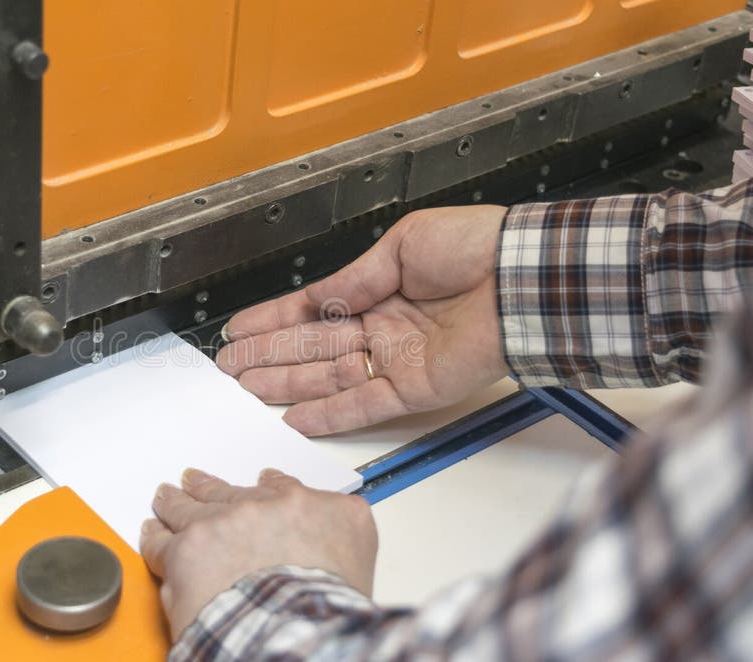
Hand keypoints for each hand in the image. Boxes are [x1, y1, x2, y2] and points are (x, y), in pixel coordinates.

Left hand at [140, 468, 376, 639]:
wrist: (292, 629)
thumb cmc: (328, 612)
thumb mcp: (360, 569)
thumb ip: (340, 547)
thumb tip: (324, 558)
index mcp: (320, 511)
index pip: (290, 491)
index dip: (273, 488)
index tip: (264, 485)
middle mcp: (273, 506)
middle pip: (236, 492)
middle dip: (215, 487)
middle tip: (199, 480)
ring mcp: (227, 522)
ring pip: (193, 505)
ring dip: (178, 500)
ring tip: (168, 495)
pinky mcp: (188, 548)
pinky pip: (161, 540)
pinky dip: (154, 535)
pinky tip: (151, 532)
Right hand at [216, 205, 509, 435]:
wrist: (522, 277)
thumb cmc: (473, 248)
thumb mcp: (401, 245)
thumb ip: (355, 279)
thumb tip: (318, 300)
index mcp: (376, 290)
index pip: (312, 310)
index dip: (272, 320)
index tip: (239, 330)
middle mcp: (381, 329)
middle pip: (312, 348)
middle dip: (268, 356)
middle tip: (230, 369)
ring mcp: (395, 361)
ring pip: (328, 378)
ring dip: (286, 385)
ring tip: (246, 390)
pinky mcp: (414, 389)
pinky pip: (363, 405)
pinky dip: (329, 414)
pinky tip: (294, 417)